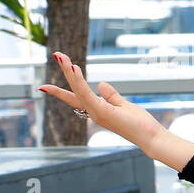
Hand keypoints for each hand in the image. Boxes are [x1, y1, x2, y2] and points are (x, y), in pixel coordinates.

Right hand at [38, 53, 163, 150]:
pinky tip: (75, 68)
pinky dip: (79, 81)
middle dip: (65, 72)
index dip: (61, 90)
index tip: (43, 86)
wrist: (150, 138)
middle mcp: (93, 112)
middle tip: (56, 54)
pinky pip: (86, 94)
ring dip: (69, 72)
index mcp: (97, 110)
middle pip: (74, 90)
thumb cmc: (140, 124)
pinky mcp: (102, 113)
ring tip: (61, 56)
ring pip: (78, 89)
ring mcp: (96, 113)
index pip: (76, 97)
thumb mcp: (124, 105)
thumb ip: (111, 96)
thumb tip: (100, 84)